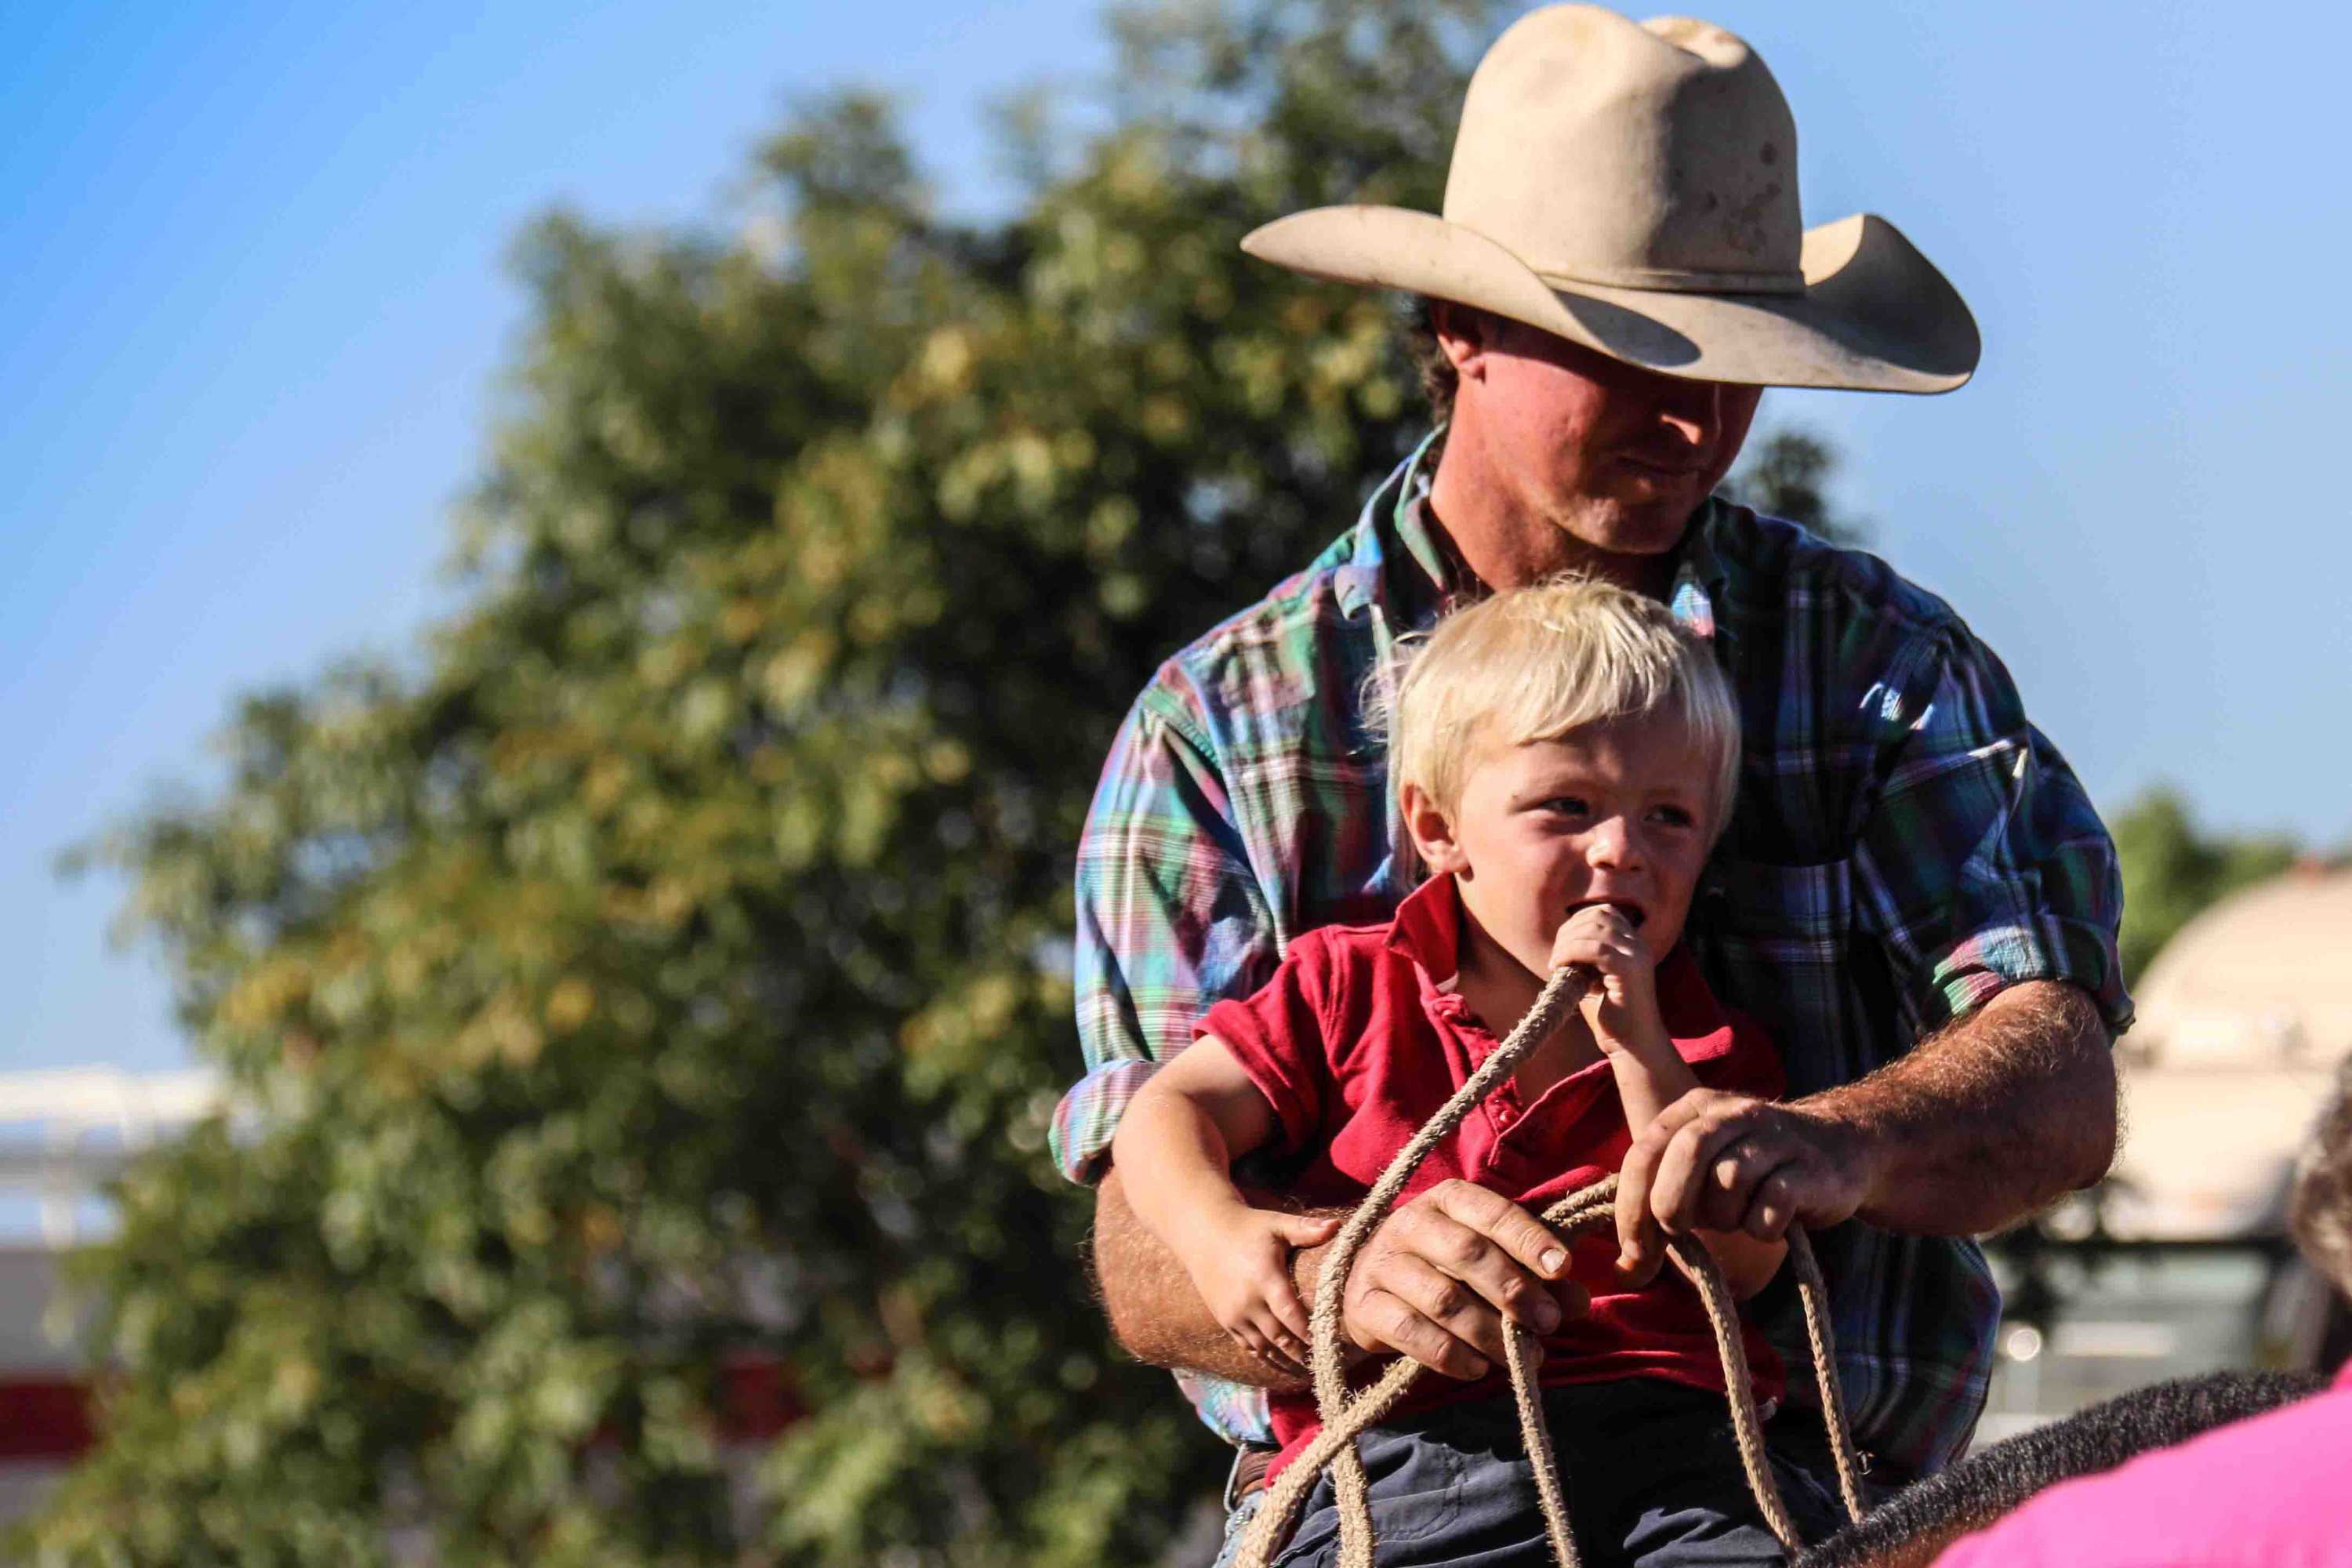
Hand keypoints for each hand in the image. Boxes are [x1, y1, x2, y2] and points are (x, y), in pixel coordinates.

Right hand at [1178, 1207, 1341, 1374]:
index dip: (1309, 1332)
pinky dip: (1266, 1358)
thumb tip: (1337, 1225)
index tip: (1330, 1344)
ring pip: (1264, 1347)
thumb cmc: (1247, 1228)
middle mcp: (1248, 1301)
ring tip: (1308, 1369)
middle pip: (1280, 1337)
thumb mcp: (1276, 1225)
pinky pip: (1247, 1346)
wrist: (1203, 1234)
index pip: (1291, 1314)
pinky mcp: (1225, 1321)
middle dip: (1303, 1352)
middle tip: (1325, 1362)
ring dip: (1286, 1360)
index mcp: (1264, 1278)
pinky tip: (1282, 1365)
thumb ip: (1306, 1229)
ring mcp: (1234, 1314)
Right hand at [1339, 1180, 1588, 1380]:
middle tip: (1548, 1323)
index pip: (1492, 1212)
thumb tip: (1579, 1301)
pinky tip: (1478, 1368)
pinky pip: (1411, 1332)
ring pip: (1442, 1299)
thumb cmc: (1441, 1265)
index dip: (1529, 1239)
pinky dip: (1451, 1355)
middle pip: (1466, 1253)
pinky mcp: (1364, 1306)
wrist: (1361, 1283)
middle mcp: (1410, 1223)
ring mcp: (1383, 1264)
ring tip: (1522, 1356)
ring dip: (1489, 1332)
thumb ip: (1535, 1276)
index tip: (1562, 1268)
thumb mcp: (1489, 1259)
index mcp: (1447, 1200)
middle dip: (1514, 1290)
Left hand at [1548, 903, 1666, 1057]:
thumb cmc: (1610, 1017)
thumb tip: (1561, 941)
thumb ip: (1584, 956)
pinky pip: (1595, 949)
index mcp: (1634, 944)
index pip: (1605, 912)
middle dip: (1569, 930)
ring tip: (1555, 962)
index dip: (1577, 921)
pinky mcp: (1630, 969)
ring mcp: (1637, 955)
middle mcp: (1639, 944)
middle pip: (1599, 915)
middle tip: (1555, 956)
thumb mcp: (1594, 978)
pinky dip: (1570, 952)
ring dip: (1567, 941)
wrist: (1633, 1047)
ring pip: (1595, 928)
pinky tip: (1558, 966)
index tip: (1561, 945)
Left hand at [1614, 1090, 1871, 1284]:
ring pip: (1729, 1180)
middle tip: (1681, 1230)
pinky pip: (1770, 1208)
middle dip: (1671, 1204)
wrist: (1841, 1148)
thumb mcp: (1700, 1176)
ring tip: (1737, 1216)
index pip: (1644, 1152)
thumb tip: (1625, 1271)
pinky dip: (1761, 1227)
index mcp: (1693, 1110)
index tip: (1634, 1253)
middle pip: (1687, 1154)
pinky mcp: (1807, 1169)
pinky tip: (1769, 1222)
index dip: (1631, 1207)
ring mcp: (1774, 1138)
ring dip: (1724, 1216)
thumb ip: (1657, 1211)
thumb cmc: (1754, 1171)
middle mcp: (1731, 1114)